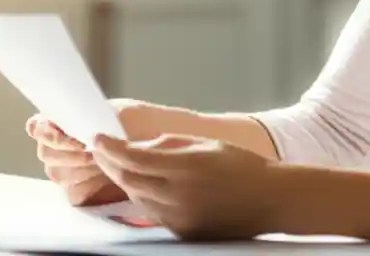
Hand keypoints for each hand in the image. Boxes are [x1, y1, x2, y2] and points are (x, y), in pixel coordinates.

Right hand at [26, 99, 156, 205]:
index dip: (50, 135)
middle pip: (45, 153)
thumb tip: (83, 133)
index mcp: (60, 121)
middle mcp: (57, 146)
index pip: (36, 127)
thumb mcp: (121, 112)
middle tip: (95, 153)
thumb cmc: (138, 123)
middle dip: (70, 154)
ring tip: (104, 163)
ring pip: (58, 173)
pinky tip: (105, 177)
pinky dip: (88, 186)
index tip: (76, 140)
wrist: (159, 144)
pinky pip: (72, 192)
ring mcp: (66, 170)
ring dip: (81, 169)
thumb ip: (97, 119)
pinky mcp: (79, 191)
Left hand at [91, 133, 278, 240]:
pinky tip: (146, 185)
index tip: (98, 138)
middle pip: (128, 180)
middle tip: (101, 150)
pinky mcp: (183, 231)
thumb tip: (138, 146)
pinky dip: (143, 196)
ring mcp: (180, 217)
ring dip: (125, 180)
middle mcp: (179, 195)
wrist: (271, 199)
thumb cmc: (243, 166)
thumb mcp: (206, 143)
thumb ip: (169, 144)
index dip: (110, 148)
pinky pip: (152, 212)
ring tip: (123, 164)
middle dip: (109, 163)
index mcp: (185, 167)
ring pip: (136, 197)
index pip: (132, 157)